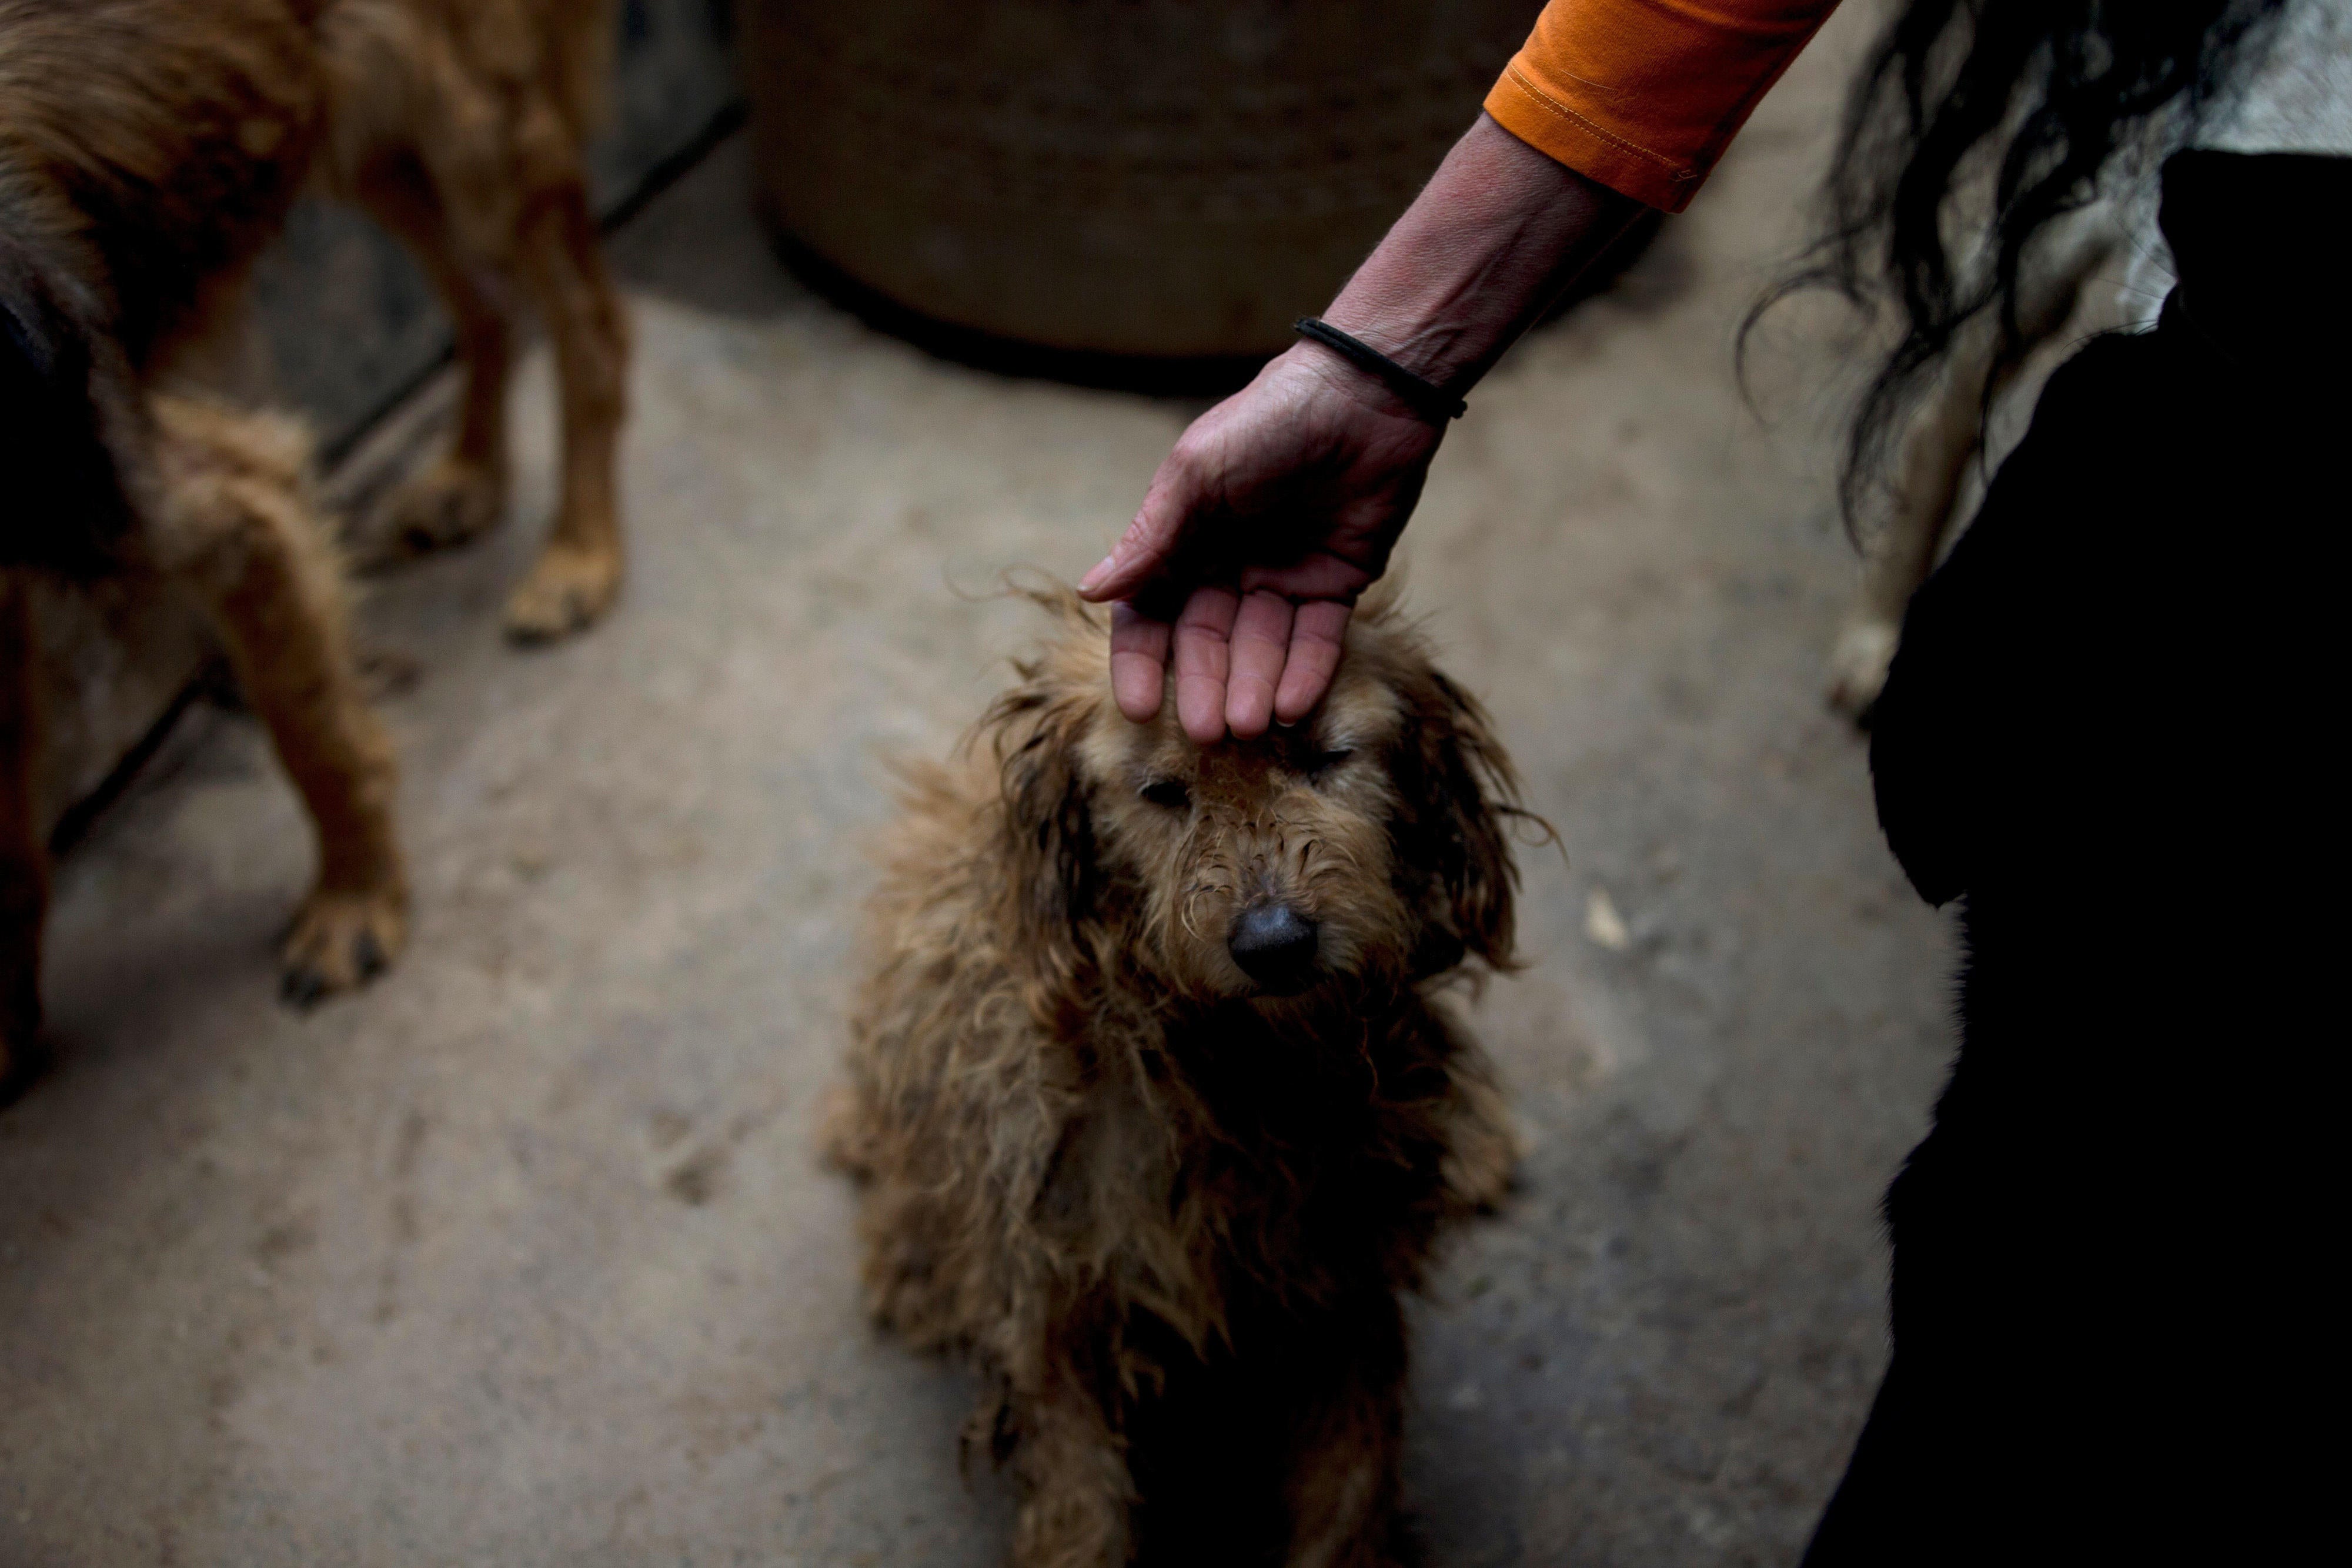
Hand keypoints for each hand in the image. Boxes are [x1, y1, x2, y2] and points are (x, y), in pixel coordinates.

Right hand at [1077, 346, 1441, 741]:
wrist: (1365, 394)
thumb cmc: (1269, 420)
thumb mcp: (1197, 473)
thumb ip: (1151, 537)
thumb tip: (1090, 592)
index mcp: (1184, 539)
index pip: (1151, 614)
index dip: (1143, 662)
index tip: (1141, 708)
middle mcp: (1228, 565)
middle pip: (1209, 643)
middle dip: (1206, 687)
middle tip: (1207, 735)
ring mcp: (1282, 577)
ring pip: (1263, 648)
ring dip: (1254, 688)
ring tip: (1250, 726)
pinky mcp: (1337, 583)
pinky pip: (1317, 639)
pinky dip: (1305, 673)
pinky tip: (1291, 706)